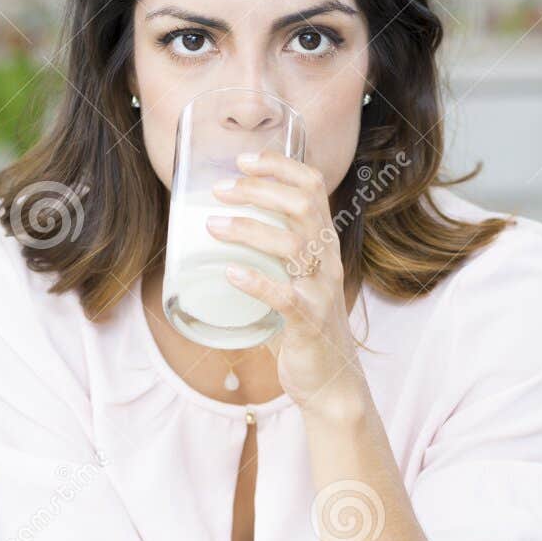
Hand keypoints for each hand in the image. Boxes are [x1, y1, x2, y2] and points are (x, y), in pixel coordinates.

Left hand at [208, 152, 363, 416]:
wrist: (329, 380)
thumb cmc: (302, 325)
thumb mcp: (292, 278)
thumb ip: (269, 253)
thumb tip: (212, 226)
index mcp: (323, 244)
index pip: (313, 187)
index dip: (280, 165)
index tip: (243, 160)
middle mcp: (327, 261)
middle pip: (302, 207)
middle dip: (258, 191)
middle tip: (220, 191)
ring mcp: (322, 291)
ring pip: (292, 246)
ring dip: (249, 230)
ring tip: (213, 227)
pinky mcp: (309, 322)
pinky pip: (285, 297)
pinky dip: (256, 282)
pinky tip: (230, 274)